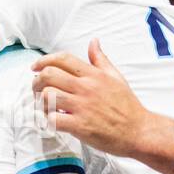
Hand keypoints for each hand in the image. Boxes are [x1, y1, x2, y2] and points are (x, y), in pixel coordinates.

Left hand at [31, 39, 150, 157]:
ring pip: (47, 95)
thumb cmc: (127, 106)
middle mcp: (86, 88)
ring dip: (41, 101)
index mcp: (94, 75)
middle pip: (49, 74)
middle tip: (36, 88)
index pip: (63, 59)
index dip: (44, 60)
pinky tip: (53, 120)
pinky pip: (53, 119)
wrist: (138, 131)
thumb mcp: (116, 77)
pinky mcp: (80, 126)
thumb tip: (94, 42)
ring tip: (45, 106)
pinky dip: (47, 119)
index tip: (35, 67)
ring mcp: (82, 107)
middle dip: (36, 80)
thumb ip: (101, 60)